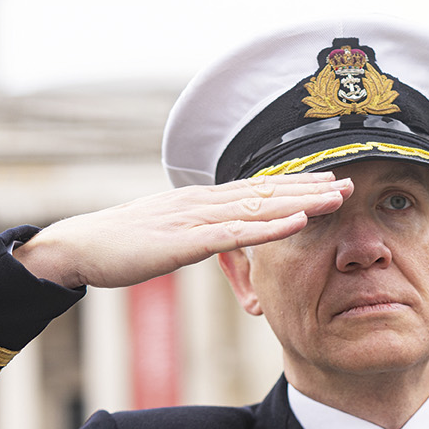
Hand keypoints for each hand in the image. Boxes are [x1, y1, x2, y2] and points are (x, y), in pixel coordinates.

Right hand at [13, 173, 351, 288]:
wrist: (77, 248)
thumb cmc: (117, 246)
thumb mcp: (165, 237)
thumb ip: (194, 234)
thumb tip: (216, 240)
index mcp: (199, 202)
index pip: (256, 188)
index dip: (295, 184)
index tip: (329, 180)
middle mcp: (202, 202)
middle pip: (266, 191)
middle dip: (310, 186)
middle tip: (351, 181)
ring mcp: (194, 218)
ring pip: (258, 206)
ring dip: (301, 201)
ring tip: (337, 197)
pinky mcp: (185, 240)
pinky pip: (235, 233)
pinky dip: (270, 226)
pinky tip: (298, 223)